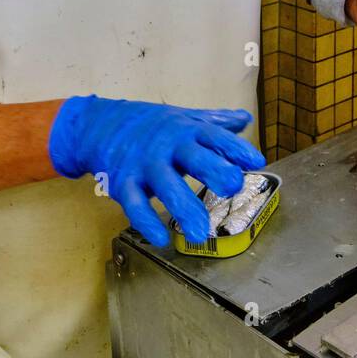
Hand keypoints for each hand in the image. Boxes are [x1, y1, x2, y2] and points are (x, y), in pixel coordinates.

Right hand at [48, 95, 264, 246]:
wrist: (99, 125)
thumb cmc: (152, 124)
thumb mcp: (184, 118)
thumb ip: (215, 122)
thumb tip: (246, 119)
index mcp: (187, 130)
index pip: (215, 137)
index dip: (235, 149)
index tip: (257, 162)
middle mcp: (167, 146)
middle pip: (193, 158)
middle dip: (213, 171)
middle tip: (233, 188)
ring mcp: (144, 165)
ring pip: (166, 187)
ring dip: (183, 209)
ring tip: (200, 234)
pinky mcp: (123, 183)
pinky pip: (134, 205)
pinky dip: (146, 222)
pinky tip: (161, 240)